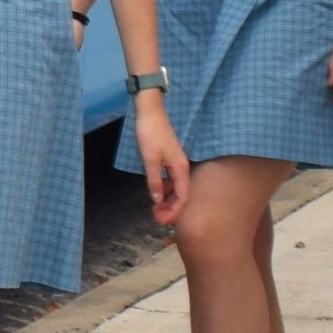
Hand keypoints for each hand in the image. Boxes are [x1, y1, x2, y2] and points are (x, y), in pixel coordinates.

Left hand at [132, 92, 187, 227]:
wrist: (150, 112)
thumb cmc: (150, 134)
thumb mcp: (149, 160)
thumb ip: (154, 181)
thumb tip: (157, 200)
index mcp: (180, 168)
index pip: (183, 196)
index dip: (174, 211)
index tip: (162, 221)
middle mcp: (181, 167)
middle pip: (181, 194)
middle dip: (171, 208)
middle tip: (156, 218)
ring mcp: (175, 162)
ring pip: (175, 187)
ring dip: (167, 200)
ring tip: (155, 209)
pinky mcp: (169, 158)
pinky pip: (170, 179)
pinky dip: (164, 188)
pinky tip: (156, 193)